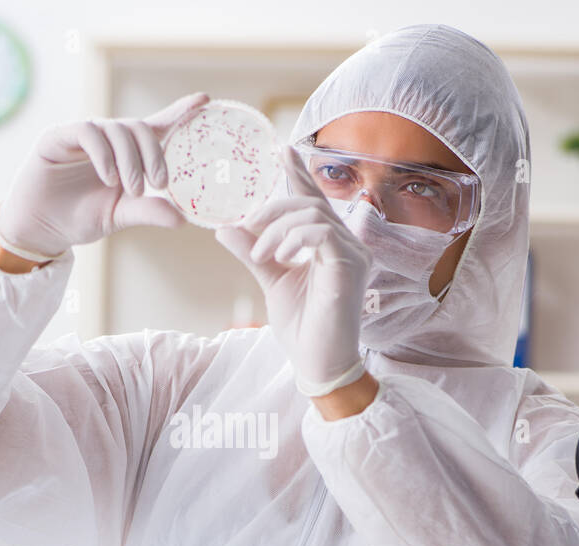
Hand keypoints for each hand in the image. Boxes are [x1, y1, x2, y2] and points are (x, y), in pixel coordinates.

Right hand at [0, 92, 209, 259]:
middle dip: (154, 154)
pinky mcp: (58, 137)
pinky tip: (109, 179)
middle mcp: (107, 140)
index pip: (156, 127)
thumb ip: (147, 212)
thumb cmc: (79, 219)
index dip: (179, 112)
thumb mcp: (118, 217)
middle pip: (140, 127)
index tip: (205, 100)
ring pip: (117, 129)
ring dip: (131, 160)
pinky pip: (89, 132)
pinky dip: (104, 155)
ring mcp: (83, 136)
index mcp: (125, 155)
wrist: (39, 229)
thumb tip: (182, 219)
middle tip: (159, 183)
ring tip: (131, 189)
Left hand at [215, 147, 371, 395]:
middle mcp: (347, 244)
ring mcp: (354, 254)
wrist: (318, 363)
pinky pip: (321, 233)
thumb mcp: (271, 281)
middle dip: (273, 209)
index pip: (314, 201)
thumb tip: (224, 228)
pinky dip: (293, 239)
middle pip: (309, 203)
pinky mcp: (351, 266)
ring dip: (277, 229)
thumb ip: (253, 252)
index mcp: (329, 244)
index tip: (281, 150)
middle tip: (247, 227)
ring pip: (313, 214)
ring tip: (260, 254)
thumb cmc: (301, 326)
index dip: (298, 174)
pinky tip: (281, 257)